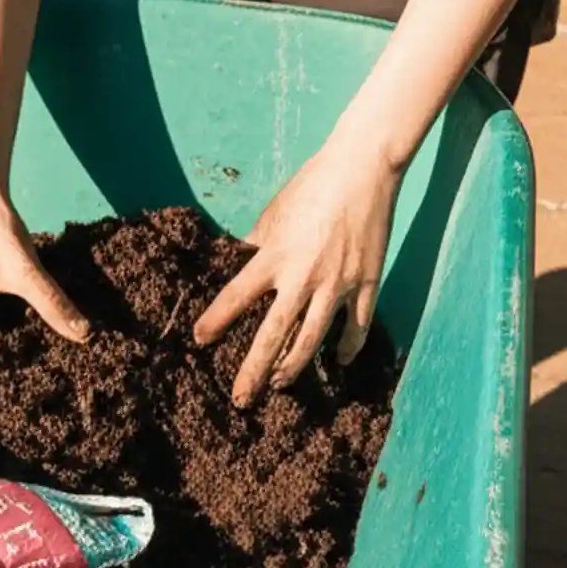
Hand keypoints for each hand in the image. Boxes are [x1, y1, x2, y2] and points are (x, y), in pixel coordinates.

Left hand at [193, 145, 400, 406]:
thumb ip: (256, 245)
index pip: (235, 298)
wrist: (362, 169)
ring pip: (312, 340)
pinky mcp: (366, 283)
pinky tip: (336, 362)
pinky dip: (346, 348)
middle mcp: (303, 277)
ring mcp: (337, 284)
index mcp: (273, 256)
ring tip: (280, 384)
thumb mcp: (272, 214)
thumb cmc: (312, 186)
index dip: (215, 321)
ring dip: (294, 367)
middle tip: (241, 398)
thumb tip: (240, 265)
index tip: (200, 340)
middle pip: (272, 335)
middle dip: (254, 371)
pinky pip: (356, 327)